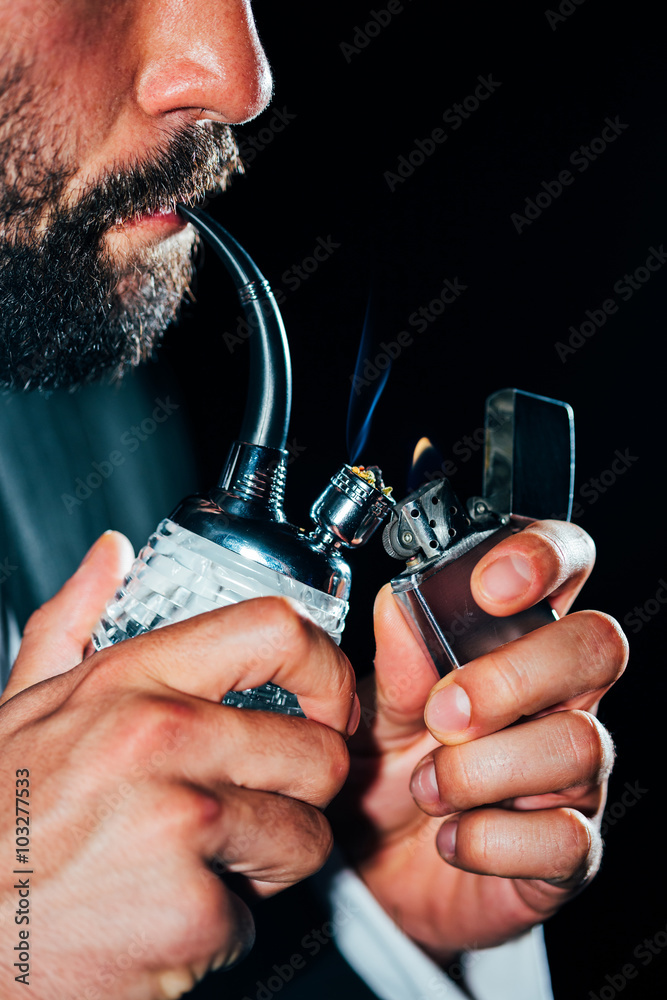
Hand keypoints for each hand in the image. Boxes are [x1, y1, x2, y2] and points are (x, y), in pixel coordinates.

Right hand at [0, 532, 356, 999]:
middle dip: (302, 792)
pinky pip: (255, 915)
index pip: (274, 631)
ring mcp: (181, 822)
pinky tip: (159, 917)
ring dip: (267, 863)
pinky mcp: (192, 909)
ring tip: (197, 865)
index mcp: (128, 682)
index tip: (327, 703)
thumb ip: (71, 623)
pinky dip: (218, 929)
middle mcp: (161, 738)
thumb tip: (111, 554)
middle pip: (319, 752)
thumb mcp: (20, 708)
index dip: (326, 668)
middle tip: (255, 808)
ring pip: (306, 838)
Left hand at [334, 520, 626, 961]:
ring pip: (578, 744)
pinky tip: (450, 836)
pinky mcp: (568, 848)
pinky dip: (490, 839)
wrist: (378, 868)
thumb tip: (400, 606)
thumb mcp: (374, 710)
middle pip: (597, 646)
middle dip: (513, 676)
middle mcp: (558, 698)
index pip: (565, 567)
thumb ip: (394, 663)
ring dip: (482, 769)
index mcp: (512, 642)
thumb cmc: (385, 769)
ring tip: (426, 786)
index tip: (489, 586)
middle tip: (442, 713)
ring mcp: (573, 773)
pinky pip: (563, 840)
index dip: (544, 558)